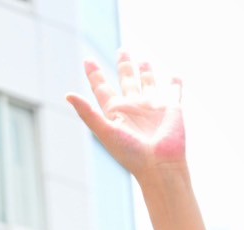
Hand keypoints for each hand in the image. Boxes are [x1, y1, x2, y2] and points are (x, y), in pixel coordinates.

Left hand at [66, 52, 185, 179]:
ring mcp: (152, 107)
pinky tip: (175, 76)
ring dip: (146, 72)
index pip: (102, 88)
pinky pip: (174, 92)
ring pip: (148, 83)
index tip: (87, 60)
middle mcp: (133, 107)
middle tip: (121, 50)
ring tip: (142, 60)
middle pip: (126, 80)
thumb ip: (87, 113)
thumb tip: (68, 95)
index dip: (95, 74)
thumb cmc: (130, 152)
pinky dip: (175, 83)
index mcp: (115, 112)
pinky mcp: (172, 108)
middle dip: (124, 66)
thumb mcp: (105, 131)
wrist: (158, 165)